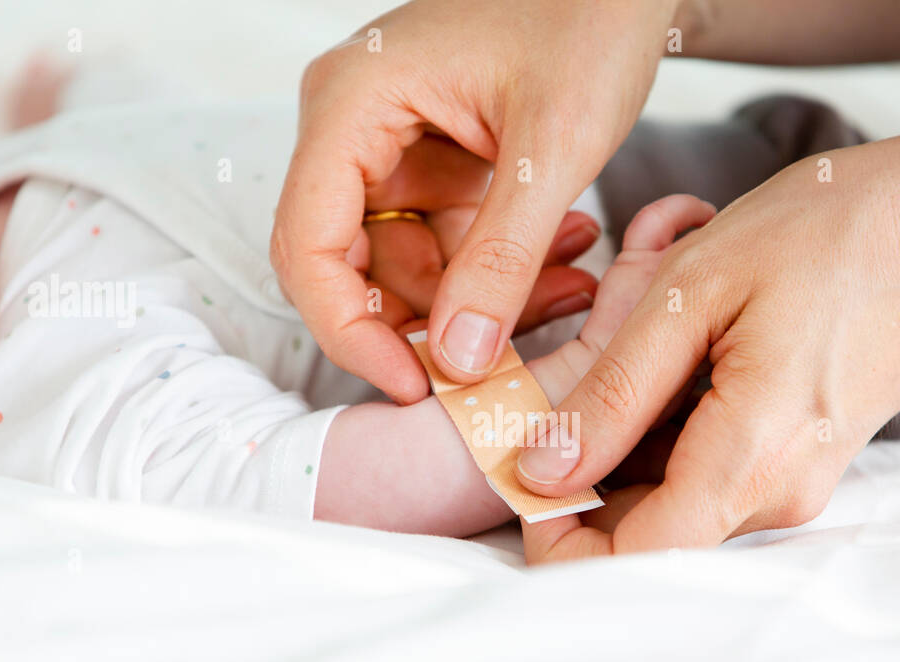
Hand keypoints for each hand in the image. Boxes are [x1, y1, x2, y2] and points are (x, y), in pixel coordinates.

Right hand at [271, 0, 681, 402]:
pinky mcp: (435, 162)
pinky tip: (571, 259)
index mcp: (351, 103)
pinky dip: (501, 269)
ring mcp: (392, 145)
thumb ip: (503, 257)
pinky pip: (448, 244)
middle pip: (350, 266)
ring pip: (407, 266)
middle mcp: (354, 126)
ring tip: (575, 289)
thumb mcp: (554, 146)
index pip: (308, 246)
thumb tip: (459, 359)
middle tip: (500, 361)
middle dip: (425, 322)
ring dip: (481, 300)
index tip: (416, 387)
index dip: (350, 331)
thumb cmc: (590, 15)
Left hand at [517, 118, 899, 559]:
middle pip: (645, 536)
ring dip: (625, 441)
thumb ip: (612, 395)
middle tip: (567, 380)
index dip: (558, 539)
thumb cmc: (828, 235)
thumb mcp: (692, 294)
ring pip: (669, 501)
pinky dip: (664, 427)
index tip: (520, 473)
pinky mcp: (800, 460)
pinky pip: (705, 471)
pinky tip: (679, 349)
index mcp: (749, 463)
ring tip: (638, 340)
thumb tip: (541, 471)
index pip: (630, 561)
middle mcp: (777, 497)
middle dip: (583, 478)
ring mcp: (794, 483)